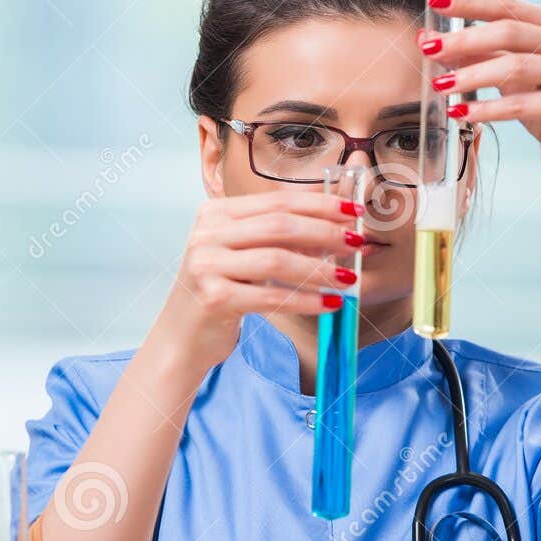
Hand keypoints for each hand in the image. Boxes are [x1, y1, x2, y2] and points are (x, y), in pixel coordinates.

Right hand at [150, 189, 363, 372]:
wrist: (181, 339)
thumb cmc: (219, 294)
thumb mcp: (241, 256)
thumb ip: (276, 238)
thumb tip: (335, 229)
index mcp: (215, 213)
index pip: (277, 202)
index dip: (320, 205)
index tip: (353, 212)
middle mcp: (207, 234)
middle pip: (279, 225)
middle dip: (326, 232)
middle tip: (359, 243)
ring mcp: (206, 264)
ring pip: (277, 259)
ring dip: (320, 269)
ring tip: (350, 279)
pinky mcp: (213, 297)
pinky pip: (271, 296)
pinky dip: (306, 300)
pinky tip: (330, 304)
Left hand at [421, 0, 540, 184]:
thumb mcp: (515, 76)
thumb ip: (484, 54)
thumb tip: (434, 41)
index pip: (509, 6)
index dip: (470, 3)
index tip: (436, 2)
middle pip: (509, 32)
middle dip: (464, 40)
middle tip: (430, 48)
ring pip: (513, 67)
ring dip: (470, 75)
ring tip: (440, 84)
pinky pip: (519, 104)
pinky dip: (486, 108)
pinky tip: (461, 113)